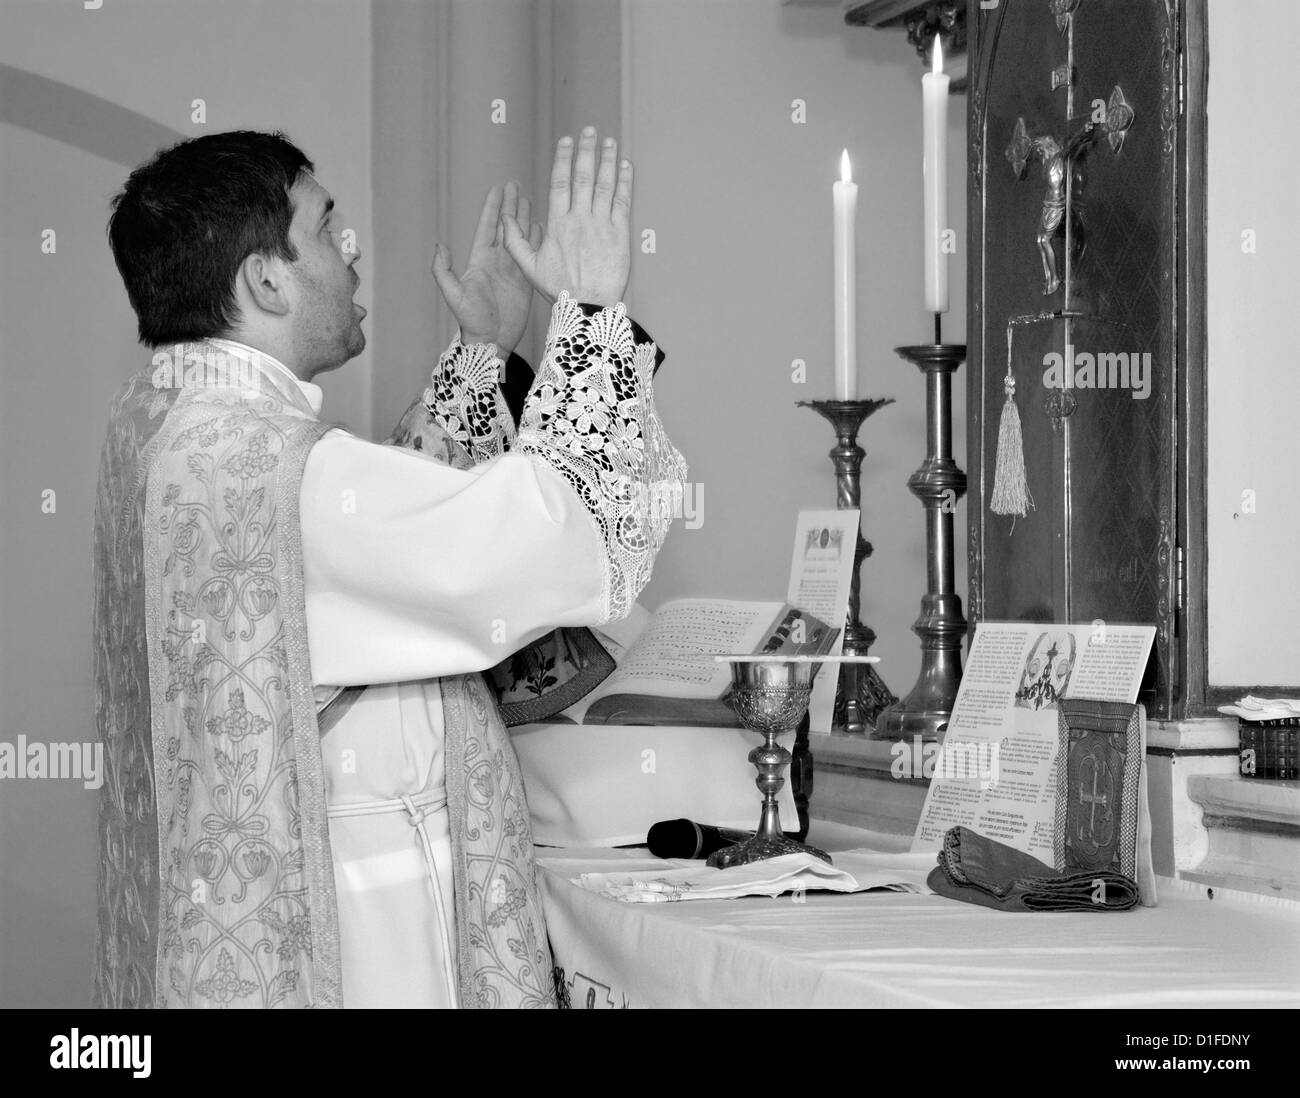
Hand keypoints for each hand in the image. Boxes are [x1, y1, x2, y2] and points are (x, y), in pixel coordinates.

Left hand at [432, 181, 541, 353]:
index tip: (498, 189)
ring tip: (530, 199)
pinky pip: (531, 255)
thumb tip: (439, 245)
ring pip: (519, 237)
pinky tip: (542, 228)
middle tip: (516, 185)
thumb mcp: (454, 295)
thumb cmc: (471, 322)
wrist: (492, 343)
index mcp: (479, 260)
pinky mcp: (524, 281)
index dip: (492, 208)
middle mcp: (496, 262)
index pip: (487, 227)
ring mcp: (511, 270)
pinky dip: (536, 240)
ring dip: (524, 218)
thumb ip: (443, 270)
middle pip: (504, 227)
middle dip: (510, 206)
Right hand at [502, 126, 630, 307]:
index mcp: (557, 224)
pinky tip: (625, 165)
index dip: (563, 158)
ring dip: (607, 160)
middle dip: (586, 150)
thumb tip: (503, 220)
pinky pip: (623, 201)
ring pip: (605, 184)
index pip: (560, 182)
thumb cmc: (560, 290)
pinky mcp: (620, 234)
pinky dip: (625, 181)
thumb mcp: (530, 268)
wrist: (589, 307)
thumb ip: (515, 242)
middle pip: (583, 176)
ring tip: (609, 141)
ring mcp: (601, 225)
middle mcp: (580, 220)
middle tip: (590, 131)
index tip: (567, 141)